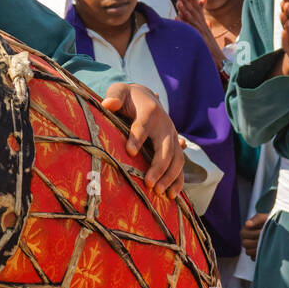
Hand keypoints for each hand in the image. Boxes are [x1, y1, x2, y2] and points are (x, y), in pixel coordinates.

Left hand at [102, 82, 185, 197]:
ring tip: (158, 192)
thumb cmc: (127, 97)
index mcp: (150, 111)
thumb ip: (114, 97)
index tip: (129, 152)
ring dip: (169, 177)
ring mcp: (173, 136)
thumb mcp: (119, 91)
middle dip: (158, 166)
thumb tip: (108, 104)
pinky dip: (178, 181)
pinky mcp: (175, 146)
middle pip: (165, 148)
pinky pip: (180, 165)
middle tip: (148, 183)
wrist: (145, 96)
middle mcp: (165, 125)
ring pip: (177, 159)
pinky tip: (171, 195)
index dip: (137, 138)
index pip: (143, 126)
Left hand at [175, 0, 223, 68]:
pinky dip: (184, 23)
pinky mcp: (199, 39)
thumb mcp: (209, 36)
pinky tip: (177, 18)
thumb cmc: (212, 49)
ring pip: (192, 18)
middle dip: (187, 1)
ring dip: (184, 9)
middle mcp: (203, 26)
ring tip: (178, 2)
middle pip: (194, 11)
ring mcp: (202, 32)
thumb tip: (207, 20)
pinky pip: (190, 30)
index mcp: (204, 24)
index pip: (198, 9)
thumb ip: (207, 26)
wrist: (219, 60)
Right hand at [241, 212, 268, 258]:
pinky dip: (259, 256)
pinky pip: (253, 258)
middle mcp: (245, 240)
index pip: (244, 234)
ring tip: (267, 245)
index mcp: (245, 231)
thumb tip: (247, 224)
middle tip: (266, 239)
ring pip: (248, 252)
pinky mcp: (254, 255)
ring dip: (258, 248)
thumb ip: (256, 219)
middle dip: (256, 241)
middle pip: (244, 243)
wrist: (279, 229)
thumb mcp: (264, 218)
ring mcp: (249, 248)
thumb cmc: (270, 222)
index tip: (263, 231)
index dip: (254, 233)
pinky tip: (267, 250)